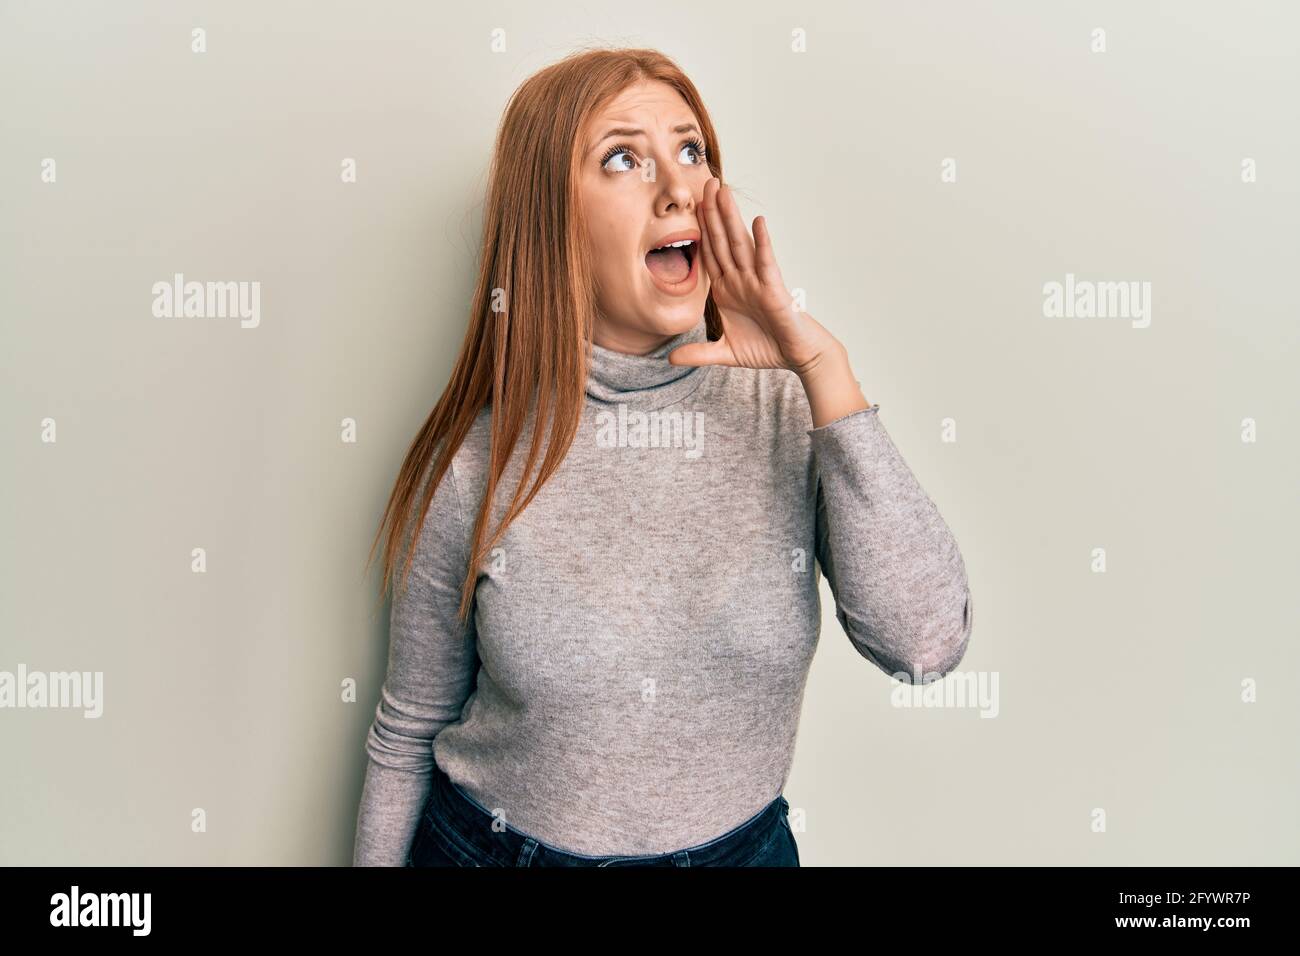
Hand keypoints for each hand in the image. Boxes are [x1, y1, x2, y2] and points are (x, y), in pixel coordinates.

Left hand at [668, 177, 840, 376]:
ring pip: (740, 244)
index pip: (709, 254)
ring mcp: (757, 281)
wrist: (797, 356)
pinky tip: (758, 223)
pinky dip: (762, 242)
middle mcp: (740, 279)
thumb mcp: (725, 353)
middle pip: (721, 240)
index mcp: (727, 289)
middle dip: (712, 213)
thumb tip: (669, 359)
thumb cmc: (767, 348)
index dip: (698, 231)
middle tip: (704, 183)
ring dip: (731, 218)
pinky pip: (766, 262)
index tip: (687, 207)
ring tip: (723, 191)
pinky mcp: (774, 288)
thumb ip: (698, 353)